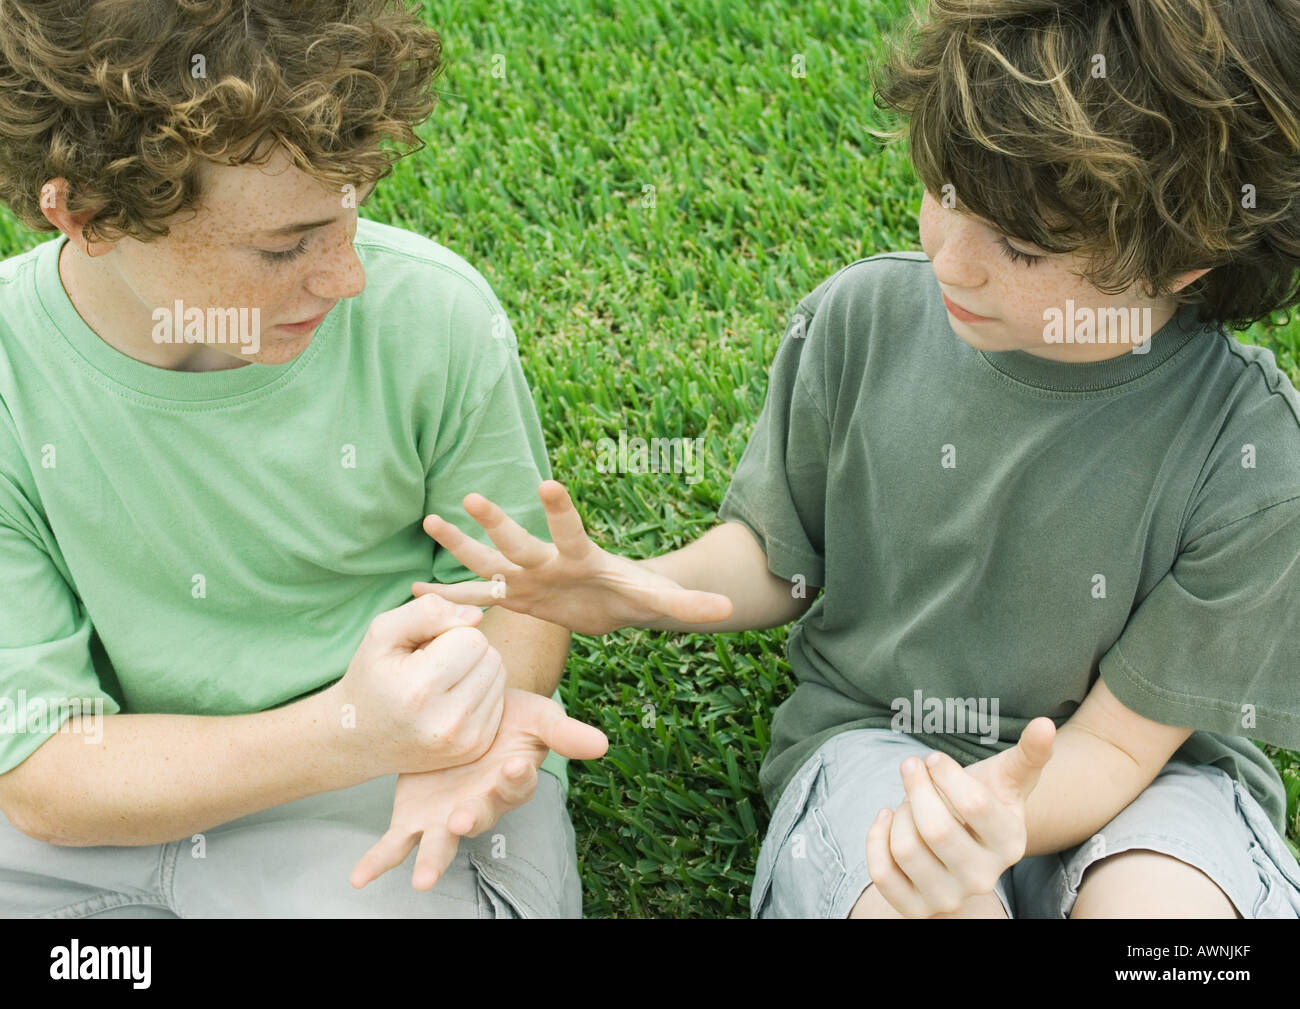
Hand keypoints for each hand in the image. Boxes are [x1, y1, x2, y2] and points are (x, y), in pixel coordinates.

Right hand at [329, 593, 508, 773]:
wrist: (359, 739)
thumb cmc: (371, 678)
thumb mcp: (383, 633)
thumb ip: (428, 611)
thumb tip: (476, 616)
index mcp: (419, 691)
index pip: (472, 639)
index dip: (449, 633)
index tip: (423, 649)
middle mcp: (446, 722)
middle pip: (491, 657)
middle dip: (466, 651)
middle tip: (432, 666)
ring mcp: (464, 741)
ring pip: (499, 677)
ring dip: (475, 670)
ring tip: (440, 682)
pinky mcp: (476, 749)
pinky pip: (499, 700)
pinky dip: (479, 693)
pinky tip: (450, 700)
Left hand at [348, 687, 608, 890]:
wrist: (457, 708)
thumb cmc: (506, 715)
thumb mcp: (536, 716)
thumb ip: (563, 732)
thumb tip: (602, 745)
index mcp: (510, 781)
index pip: (516, 783)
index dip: (515, 777)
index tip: (514, 763)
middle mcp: (480, 805)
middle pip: (480, 816)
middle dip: (473, 818)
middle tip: (462, 817)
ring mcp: (445, 816)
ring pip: (441, 843)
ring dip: (433, 858)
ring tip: (422, 877)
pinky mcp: (414, 818)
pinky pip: (396, 845)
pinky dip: (379, 862)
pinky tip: (359, 878)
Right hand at [411, 479, 732, 634]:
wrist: (614, 599)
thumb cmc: (637, 595)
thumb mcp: (661, 603)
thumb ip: (689, 606)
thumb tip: (728, 610)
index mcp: (582, 558)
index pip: (571, 530)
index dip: (561, 510)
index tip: (548, 483)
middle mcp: (548, 562)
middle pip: (520, 542)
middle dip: (497, 523)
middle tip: (472, 496)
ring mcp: (527, 578)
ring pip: (488, 562)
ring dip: (461, 545)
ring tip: (431, 519)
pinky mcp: (515, 599)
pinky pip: (477, 598)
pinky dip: (449, 598)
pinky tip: (414, 592)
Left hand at [866, 717, 1055, 916]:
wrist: (962, 853)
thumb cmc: (982, 804)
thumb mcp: (1007, 779)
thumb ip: (1029, 753)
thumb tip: (1045, 724)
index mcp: (1011, 843)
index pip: (974, 803)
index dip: (944, 772)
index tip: (934, 759)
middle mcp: (983, 879)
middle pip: (935, 828)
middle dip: (916, 788)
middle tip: (911, 767)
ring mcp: (949, 898)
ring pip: (906, 848)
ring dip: (899, 813)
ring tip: (907, 801)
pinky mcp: (916, 908)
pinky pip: (882, 872)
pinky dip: (876, 838)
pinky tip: (887, 819)